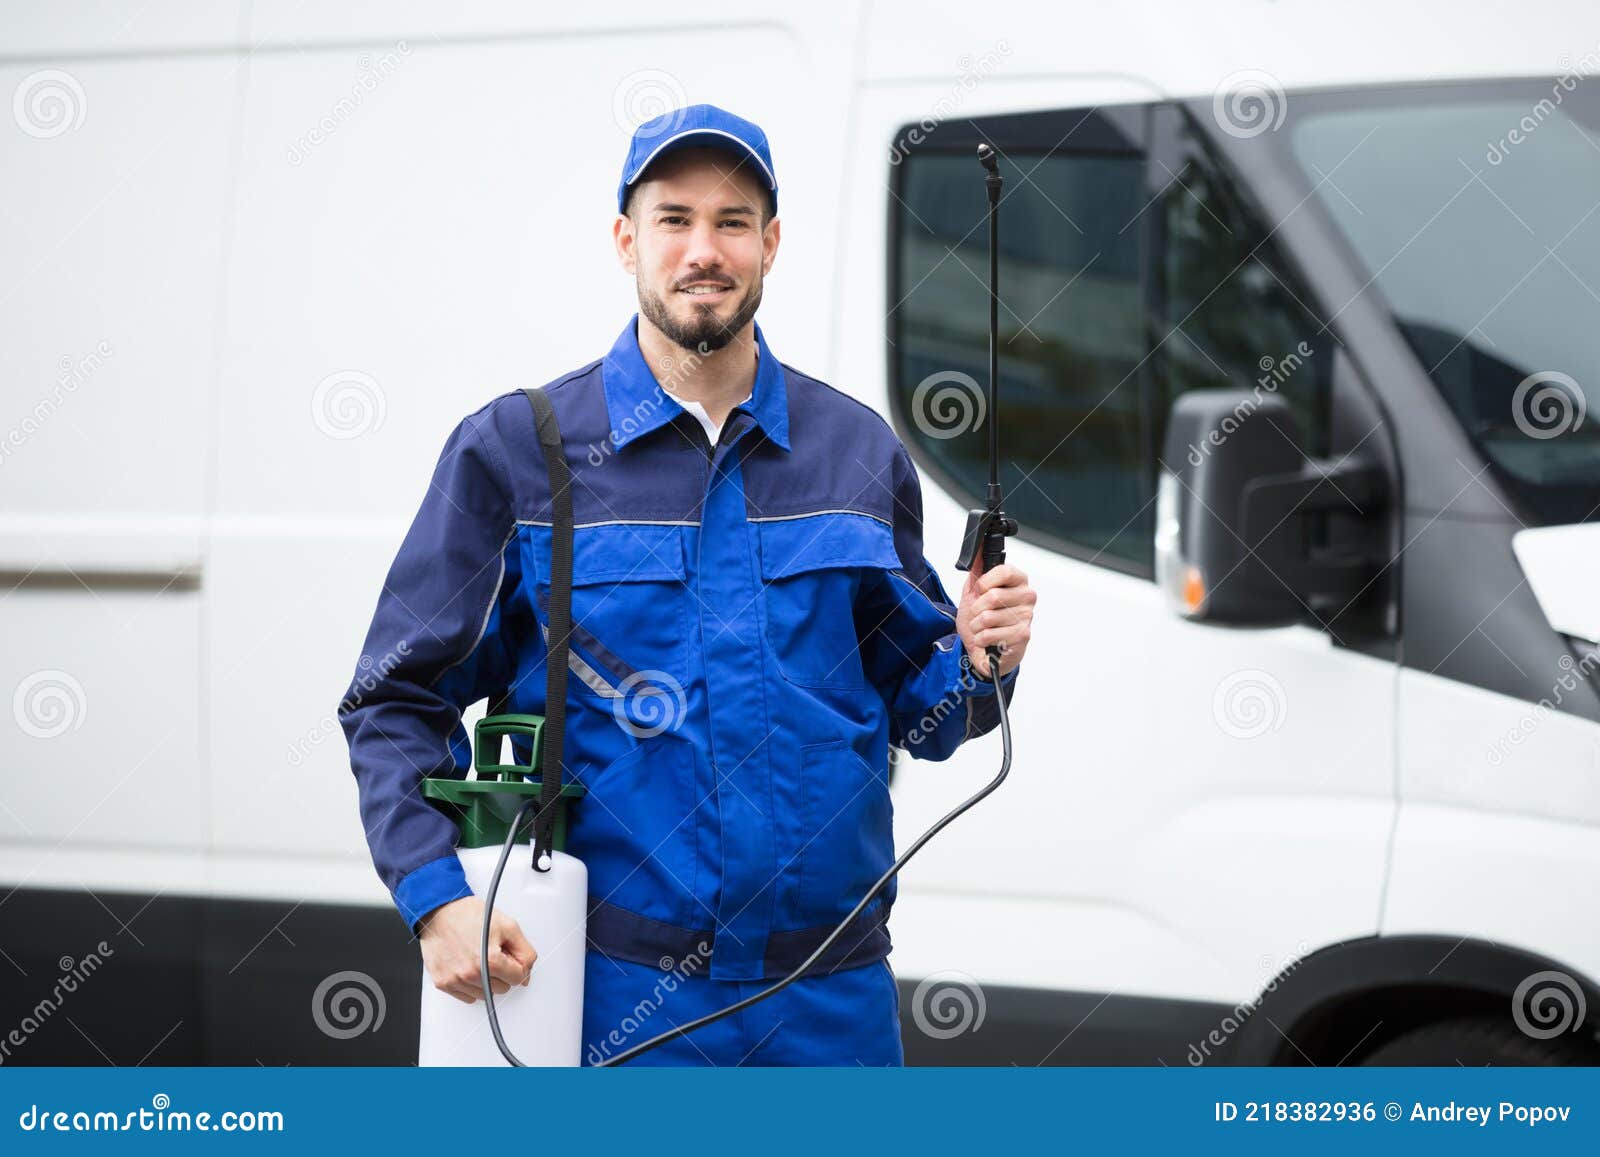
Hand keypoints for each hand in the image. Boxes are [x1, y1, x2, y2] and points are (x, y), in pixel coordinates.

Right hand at [418, 895, 537, 1004]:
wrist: (440, 912)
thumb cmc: (469, 915)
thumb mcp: (508, 926)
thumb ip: (525, 951)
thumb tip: (526, 974)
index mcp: (491, 961)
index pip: (518, 978)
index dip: (516, 963)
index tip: (507, 953)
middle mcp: (472, 974)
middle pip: (502, 988)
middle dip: (501, 971)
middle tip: (491, 952)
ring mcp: (456, 981)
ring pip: (485, 994)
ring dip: (486, 979)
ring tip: (477, 957)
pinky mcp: (443, 983)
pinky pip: (467, 996)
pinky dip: (470, 985)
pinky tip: (467, 965)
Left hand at [956, 558, 1033, 679]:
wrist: (981, 649)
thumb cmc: (981, 620)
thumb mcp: (973, 592)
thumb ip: (977, 570)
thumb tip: (977, 549)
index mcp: (1018, 581)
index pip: (1005, 571)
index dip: (985, 582)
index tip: (979, 590)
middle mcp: (1026, 597)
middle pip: (993, 595)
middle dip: (976, 608)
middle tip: (978, 614)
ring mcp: (1026, 616)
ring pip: (989, 617)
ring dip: (977, 626)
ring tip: (982, 628)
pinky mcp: (1022, 636)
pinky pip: (990, 634)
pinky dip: (981, 638)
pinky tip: (987, 639)